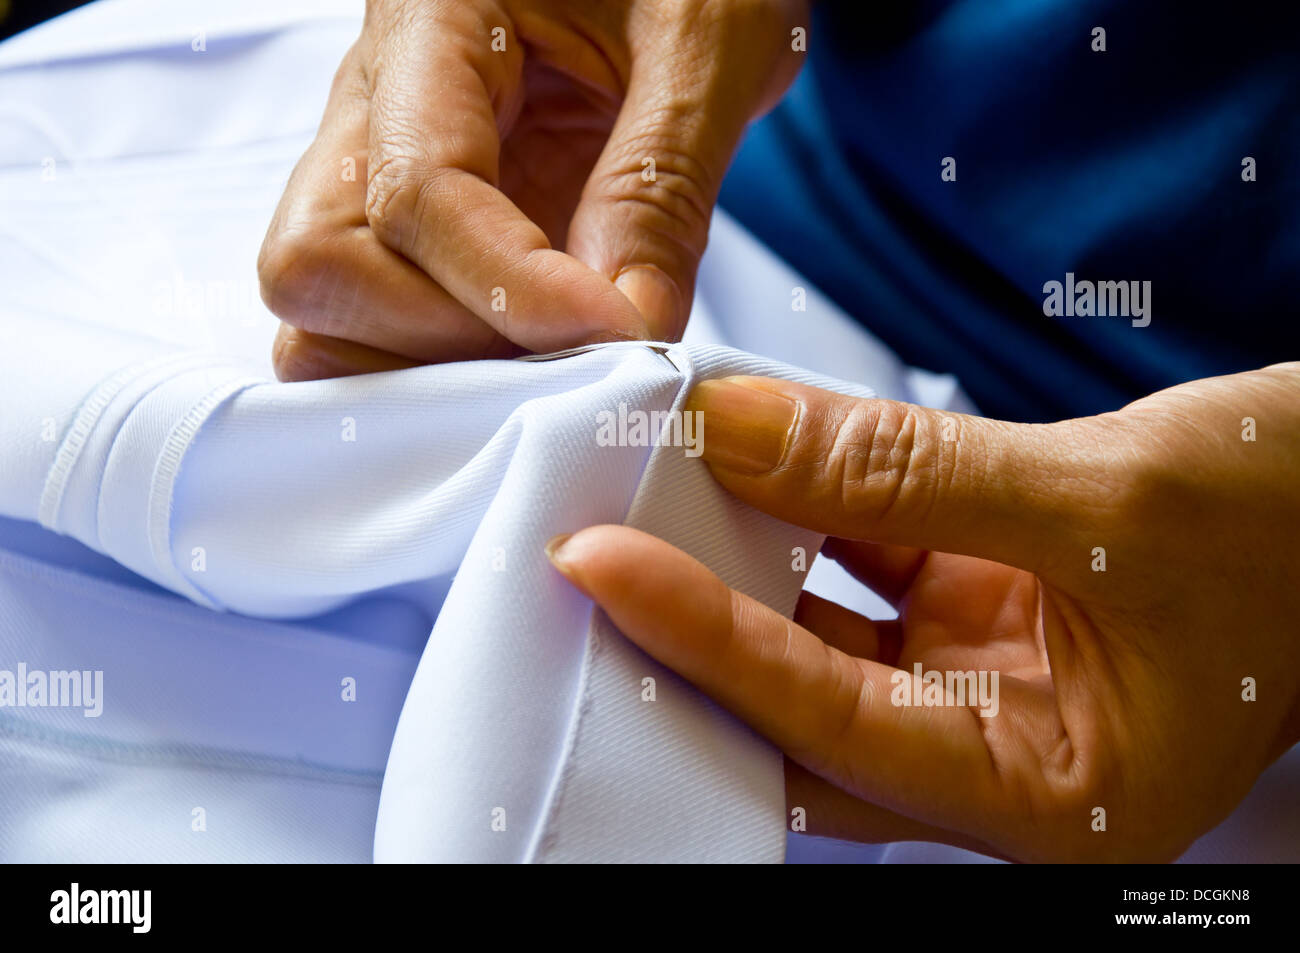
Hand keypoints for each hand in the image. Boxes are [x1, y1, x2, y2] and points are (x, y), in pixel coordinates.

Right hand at [258, 0, 807, 380]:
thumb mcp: (705, 48)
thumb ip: (660, 190)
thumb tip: (626, 333)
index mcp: (430, 17)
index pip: (415, 192)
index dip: (506, 290)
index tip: (613, 331)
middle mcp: (376, 99)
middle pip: (315, 266)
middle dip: (440, 340)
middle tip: (570, 350)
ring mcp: (382, 166)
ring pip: (324, 309)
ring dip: (431, 365)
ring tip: (555, 359)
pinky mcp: (415, 224)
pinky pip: (375, 322)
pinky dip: (443, 365)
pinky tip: (534, 359)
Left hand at [546, 365, 1299, 860]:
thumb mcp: (1109, 502)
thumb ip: (908, 469)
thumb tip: (737, 427)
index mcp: (1047, 799)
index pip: (828, 729)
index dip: (707, 643)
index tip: (602, 565)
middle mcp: (999, 755)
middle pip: (804, 703)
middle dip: (700, 620)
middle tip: (597, 540)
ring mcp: (983, 681)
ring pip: (826, 626)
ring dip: (746, 550)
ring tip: (654, 484)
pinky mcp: (979, 609)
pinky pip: (867, 561)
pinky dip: (812, 504)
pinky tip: (757, 448)